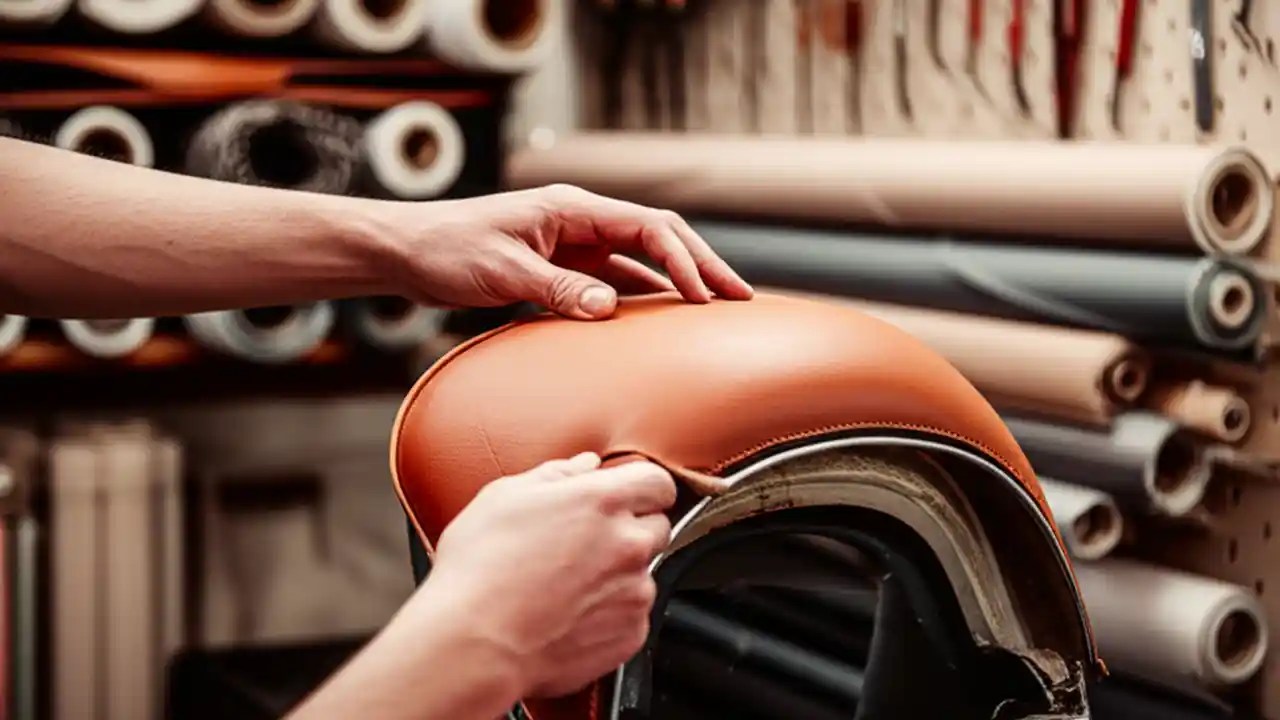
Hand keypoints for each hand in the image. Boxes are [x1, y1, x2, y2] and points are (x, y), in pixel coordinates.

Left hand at [376, 184, 753, 318]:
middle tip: (740, 298)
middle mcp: (580, 222)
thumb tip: (609, 309)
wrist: (406, 253)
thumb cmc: (447, 251)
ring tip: (715, 311)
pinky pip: (613, 283)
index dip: (684, 261)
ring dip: (676, 285)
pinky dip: (641, 299)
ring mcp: (572, 245)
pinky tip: (662, 321)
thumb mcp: (502, 271)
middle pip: (658, 240)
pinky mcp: (559, 269)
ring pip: (640, 262)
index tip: (704, 298)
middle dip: (701, 266)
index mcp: (572, 209)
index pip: (648, 229)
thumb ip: (557, 289)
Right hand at [423, 452, 675, 697]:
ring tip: (566, 587)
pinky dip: (611, 614)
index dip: (642, 487)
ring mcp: (635, 592)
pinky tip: (569, 615)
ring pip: (642, 573)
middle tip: (583, 544)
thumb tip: (585, 465)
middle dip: (630, 530)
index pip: (657, 481)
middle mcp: (629, 544)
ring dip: (617, 575)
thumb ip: (556, 474)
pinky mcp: (631, 634)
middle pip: (656, 526)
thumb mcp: (504, 498)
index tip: (624, 497)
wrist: (473, 645)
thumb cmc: (478, 569)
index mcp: (602, 501)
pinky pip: (633, 615)